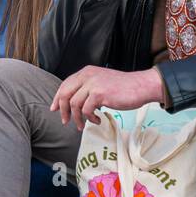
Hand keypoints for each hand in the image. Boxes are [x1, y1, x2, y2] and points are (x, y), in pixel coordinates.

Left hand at [50, 66, 166, 130]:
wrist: (141, 86)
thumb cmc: (123, 87)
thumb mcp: (101, 82)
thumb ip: (87, 88)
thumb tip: (74, 102)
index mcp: (86, 72)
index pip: (65, 85)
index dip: (57, 98)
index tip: (54, 109)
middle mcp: (87, 76)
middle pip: (65, 94)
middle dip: (63, 110)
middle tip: (65, 121)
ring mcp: (93, 84)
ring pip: (74, 104)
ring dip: (77, 118)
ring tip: (82, 125)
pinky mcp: (100, 94)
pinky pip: (86, 110)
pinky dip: (90, 118)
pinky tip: (97, 119)